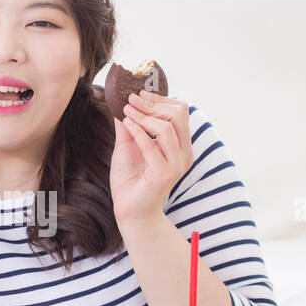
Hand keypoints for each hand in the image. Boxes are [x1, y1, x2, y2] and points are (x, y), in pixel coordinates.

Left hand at [110, 91, 193, 227]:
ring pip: (167, 128)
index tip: (139, 93)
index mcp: (180, 146)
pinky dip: (138, 131)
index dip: (160, 99)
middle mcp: (183, 154)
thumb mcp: (128, 146)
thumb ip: (129, 126)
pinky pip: (152, 146)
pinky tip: (126, 123)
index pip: (180, 112)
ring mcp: (175, 165)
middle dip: (153, 104)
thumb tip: (122, 102)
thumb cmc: (131, 181)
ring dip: (145, 116)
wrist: (130, 211)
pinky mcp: (163, 175)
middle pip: (178, 115)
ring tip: (127, 111)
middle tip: (132, 99)